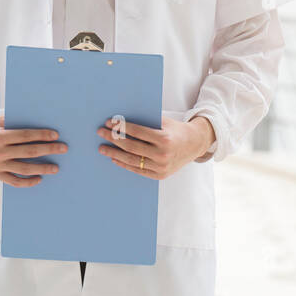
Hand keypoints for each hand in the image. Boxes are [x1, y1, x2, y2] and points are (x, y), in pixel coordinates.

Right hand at [0, 114, 65, 187]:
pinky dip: (28, 182)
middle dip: (48, 150)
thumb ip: (16, 122)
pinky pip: (15, 181)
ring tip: (55, 167)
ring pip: (24, 169)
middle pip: (29, 152)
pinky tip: (39, 178)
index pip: (25, 136)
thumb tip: (39, 120)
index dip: (42, 136)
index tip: (55, 136)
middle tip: (63, 149)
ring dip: (42, 168)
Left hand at [96, 115, 211, 179]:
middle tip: (100, 133)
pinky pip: (138, 170)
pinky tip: (114, 158)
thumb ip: (145, 122)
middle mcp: (162, 154)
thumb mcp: (163, 122)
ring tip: (103, 148)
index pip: (137, 132)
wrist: (194, 144)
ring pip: (132, 160)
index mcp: (164, 139)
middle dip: (113, 139)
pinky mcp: (160, 175)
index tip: (109, 122)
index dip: (121, 127)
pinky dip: (125, 164)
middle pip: (131, 146)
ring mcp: (161, 167)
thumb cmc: (175, 130)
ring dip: (114, 154)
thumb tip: (121, 120)